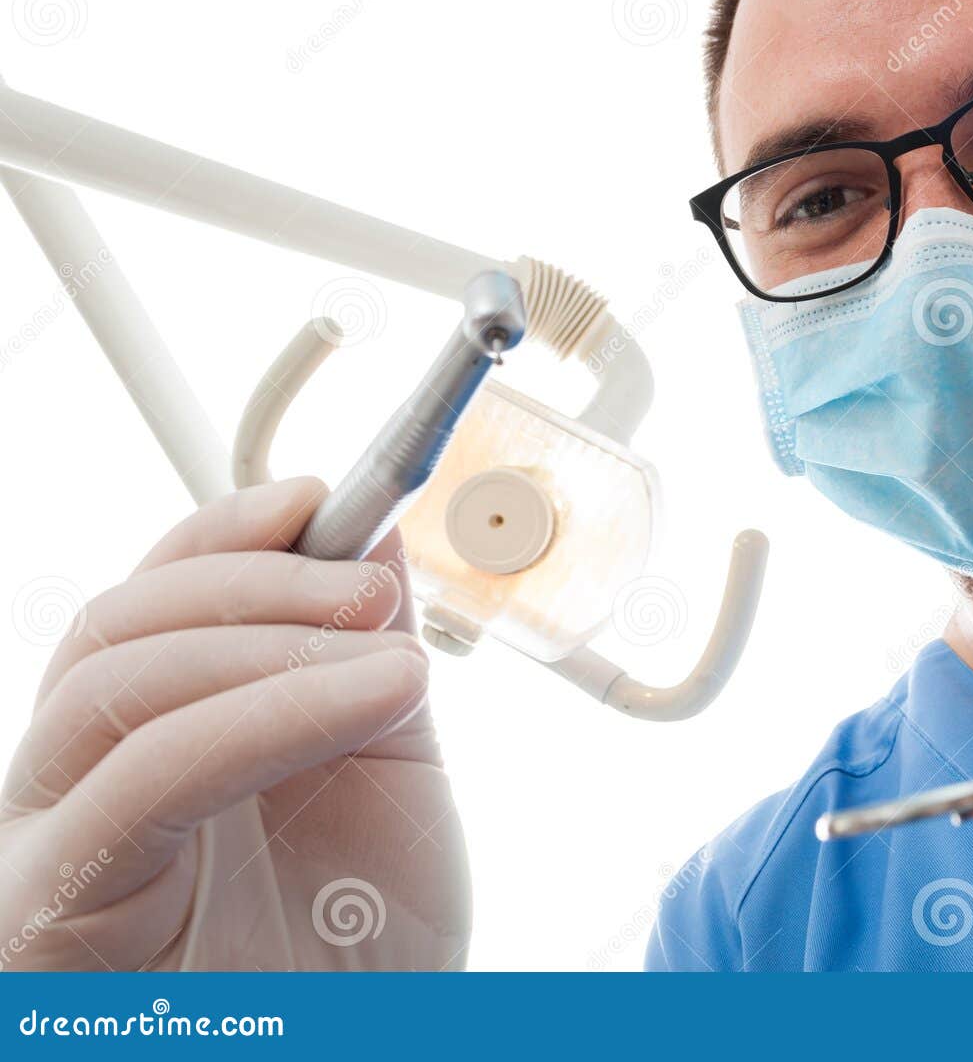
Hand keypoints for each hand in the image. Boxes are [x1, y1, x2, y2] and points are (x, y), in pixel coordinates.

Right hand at [0, 478, 469, 968]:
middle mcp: (80, 785)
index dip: (226, 534)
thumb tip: (372, 538)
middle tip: (377, 592)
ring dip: (266, 641)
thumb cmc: (367, 948)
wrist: (366, 1048)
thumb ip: (368, 658)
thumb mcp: (387, 771)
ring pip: (110, 685)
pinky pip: (142, 780)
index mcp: (158, 740)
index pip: (150, 604)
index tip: (327, 495)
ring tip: (391, 654)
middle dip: (258, 585)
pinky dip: (264, 713)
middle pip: (116, 628)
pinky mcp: (50, 910)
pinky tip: (369, 694)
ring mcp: (51, 845)